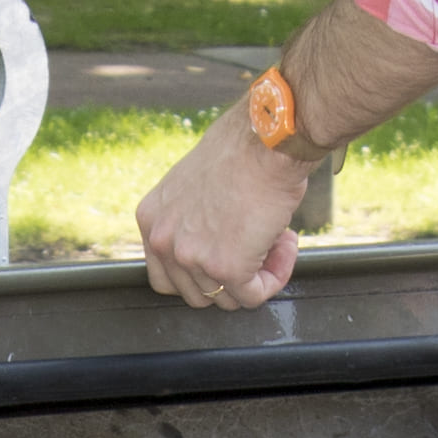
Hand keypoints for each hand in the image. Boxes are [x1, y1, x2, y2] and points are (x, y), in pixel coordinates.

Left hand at [137, 116, 312, 309]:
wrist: (267, 139)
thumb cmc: (243, 148)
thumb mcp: (196, 183)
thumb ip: (193, 219)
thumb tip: (215, 242)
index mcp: (151, 218)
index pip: (165, 274)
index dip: (202, 271)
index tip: (229, 253)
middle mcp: (162, 240)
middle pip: (195, 292)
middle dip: (230, 277)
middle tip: (257, 249)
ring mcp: (191, 258)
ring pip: (226, 298)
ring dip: (256, 275)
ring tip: (276, 241)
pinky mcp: (226, 269)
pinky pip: (254, 296)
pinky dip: (276, 276)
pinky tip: (286, 244)